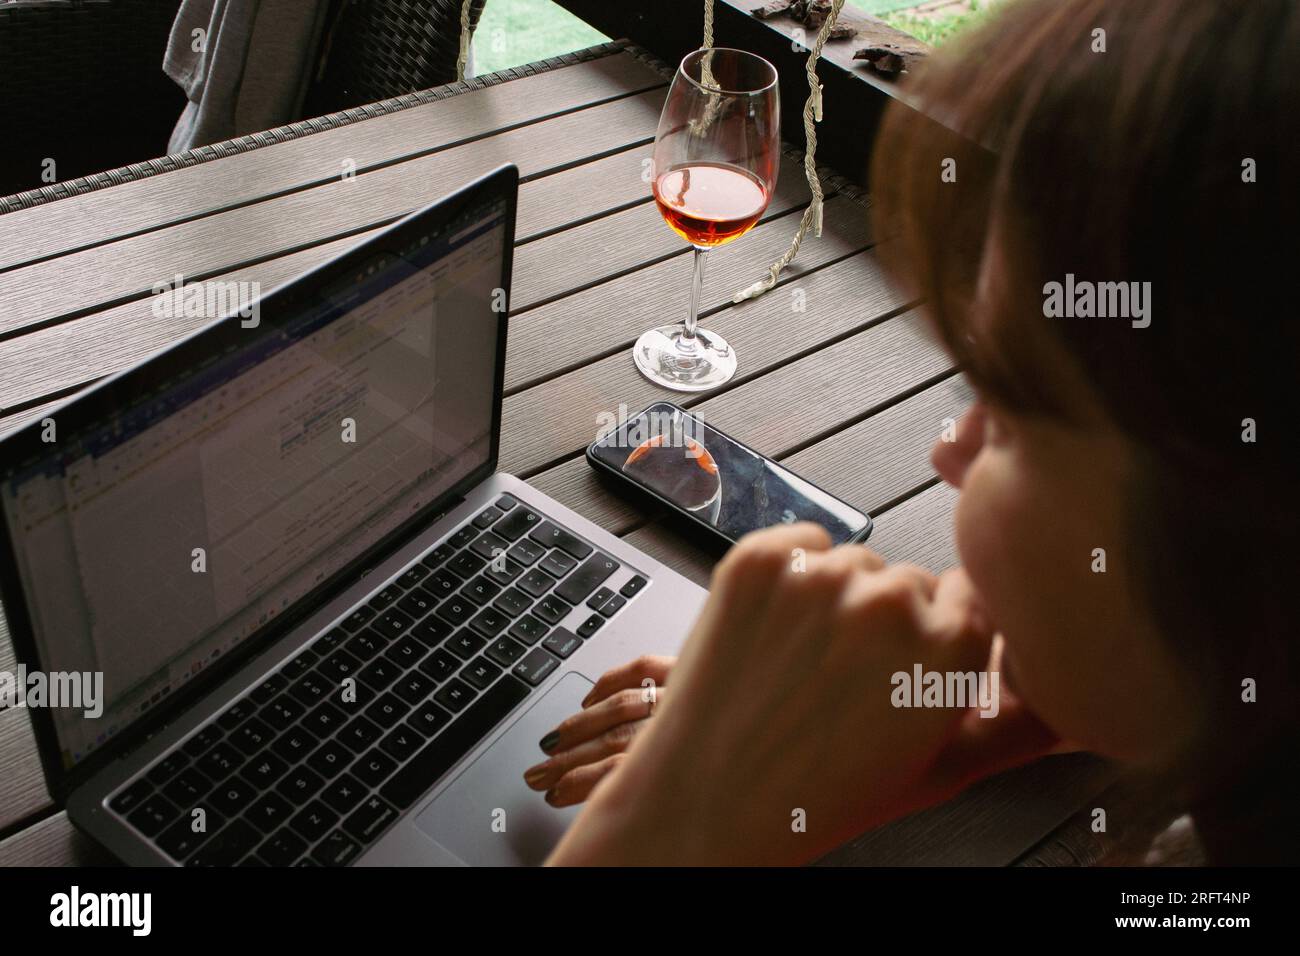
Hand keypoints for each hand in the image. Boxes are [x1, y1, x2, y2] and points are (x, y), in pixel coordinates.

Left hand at [547, 523, 1056, 865]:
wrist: (709, 799)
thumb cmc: (820, 796)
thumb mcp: (937, 770)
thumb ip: (1017, 732)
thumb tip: (1076, 713)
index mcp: (949, 649)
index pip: (968, 597)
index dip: (937, 632)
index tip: (905, 661)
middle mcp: (889, 601)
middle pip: (908, 581)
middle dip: (887, 619)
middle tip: (847, 676)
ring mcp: (818, 575)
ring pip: (853, 561)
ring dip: (836, 594)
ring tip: (804, 661)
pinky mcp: (759, 559)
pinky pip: (800, 542)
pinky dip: (791, 573)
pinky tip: (776, 631)